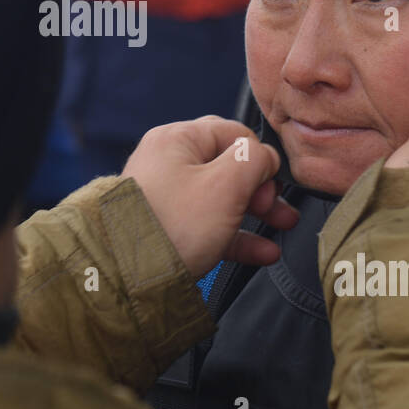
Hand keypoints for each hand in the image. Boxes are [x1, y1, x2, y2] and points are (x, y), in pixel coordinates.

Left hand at [122, 116, 299, 278]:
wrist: (125, 275)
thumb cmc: (172, 225)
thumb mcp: (225, 184)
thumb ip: (253, 160)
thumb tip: (265, 156)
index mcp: (178, 139)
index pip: (234, 133)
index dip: (260, 158)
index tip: (275, 184)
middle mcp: (168, 162)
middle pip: (228, 166)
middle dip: (262, 188)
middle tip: (279, 208)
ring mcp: (166, 196)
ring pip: (222, 197)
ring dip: (256, 213)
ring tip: (282, 227)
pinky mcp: (167, 227)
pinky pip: (209, 224)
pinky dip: (237, 235)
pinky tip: (263, 251)